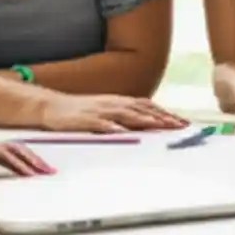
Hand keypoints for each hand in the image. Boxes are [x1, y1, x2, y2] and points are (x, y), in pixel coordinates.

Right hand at [40, 95, 187, 132]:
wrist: (52, 106)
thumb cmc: (80, 111)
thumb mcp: (105, 111)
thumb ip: (123, 116)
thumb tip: (144, 124)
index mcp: (119, 101)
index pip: (148, 106)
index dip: (166, 113)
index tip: (182, 121)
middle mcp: (114, 103)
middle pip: (143, 109)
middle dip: (163, 117)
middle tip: (180, 126)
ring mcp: (101, 111)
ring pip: (128, 115)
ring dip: (147, 120)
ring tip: (163, 126)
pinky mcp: (87, 120)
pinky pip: (104, 125)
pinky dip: (116, 128)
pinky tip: (126, 133)